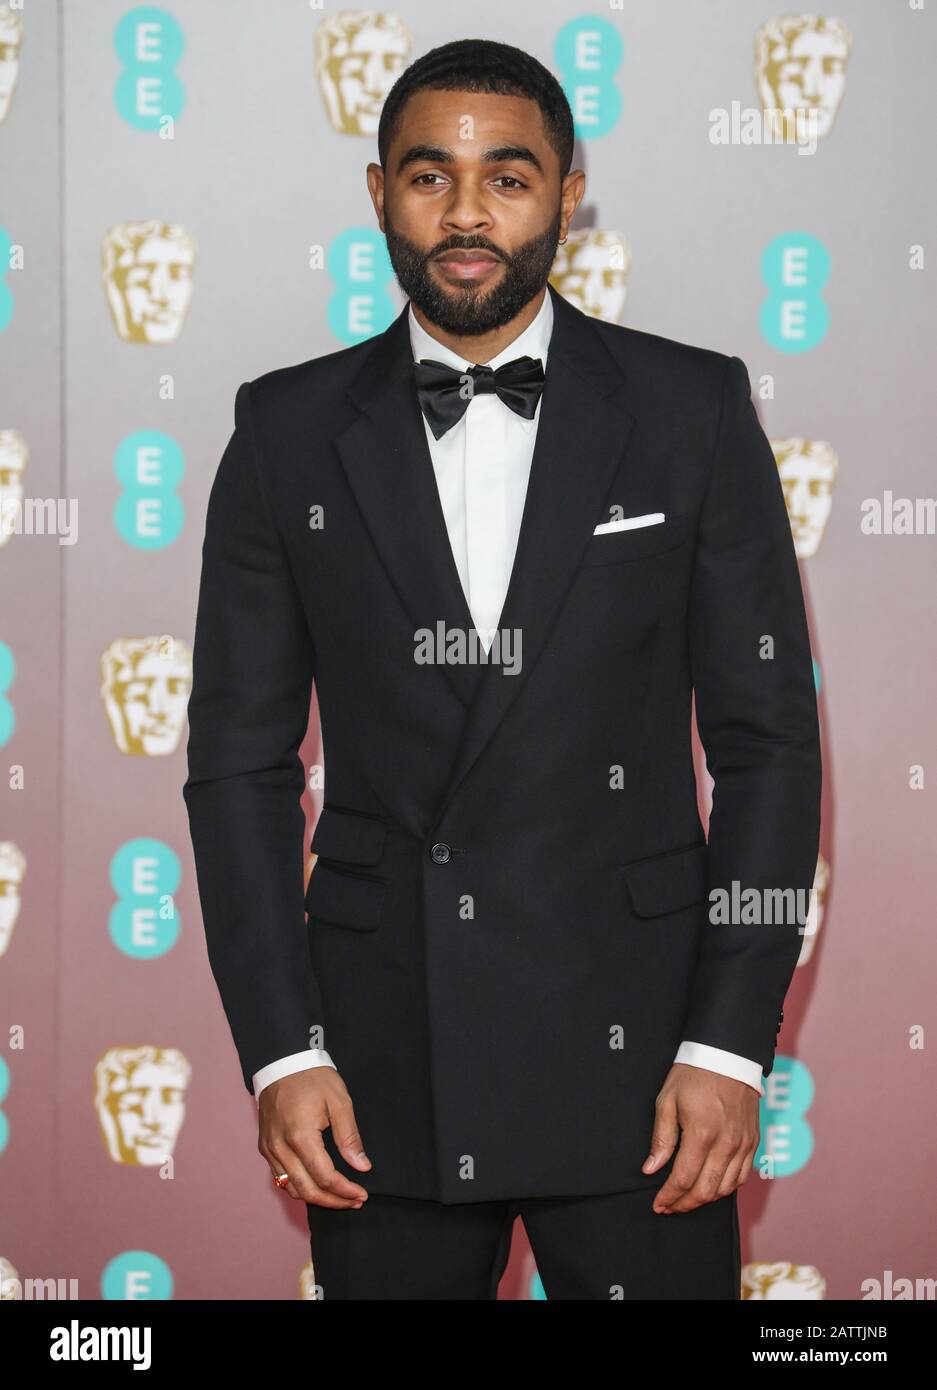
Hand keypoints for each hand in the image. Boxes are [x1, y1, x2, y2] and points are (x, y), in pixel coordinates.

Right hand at [258, 1067, 371, 1208]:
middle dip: (333, 1201)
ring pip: (291, 1188)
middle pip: (306, 1190)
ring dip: (316, 1198)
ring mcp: (269, 1149)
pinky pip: (280, 1177)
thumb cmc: (313, 1078)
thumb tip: (362, 1166)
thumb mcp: (339, 1101)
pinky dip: (299, 1187)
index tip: (362, 1195)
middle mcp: (280, 1147)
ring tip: (339, 1197)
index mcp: (300, 1136)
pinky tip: (317, 1185)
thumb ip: (349, 1137)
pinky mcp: (265, 1147)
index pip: (325, 1177)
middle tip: (355, 1201)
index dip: (345, 1191)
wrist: (282, 1062)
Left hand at [643, 1063, 758, 1213]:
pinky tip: (711, 1187)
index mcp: (702, 1134)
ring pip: (725, 1188)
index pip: (683, 1179)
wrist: (727, 1055)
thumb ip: (662, 1138)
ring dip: (705, 1199)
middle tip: (669, 1207)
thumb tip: (651, 1168)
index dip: (669, 1197)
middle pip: (706, 1191)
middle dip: (684, 1204)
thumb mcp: (667, 1100)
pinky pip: (742, 1177)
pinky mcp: (753, 1142)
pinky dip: (725, 1188)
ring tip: (686, 1199)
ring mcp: (743, 1144)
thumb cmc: (693, 1074)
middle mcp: (726, 1144)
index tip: (657, 1204)